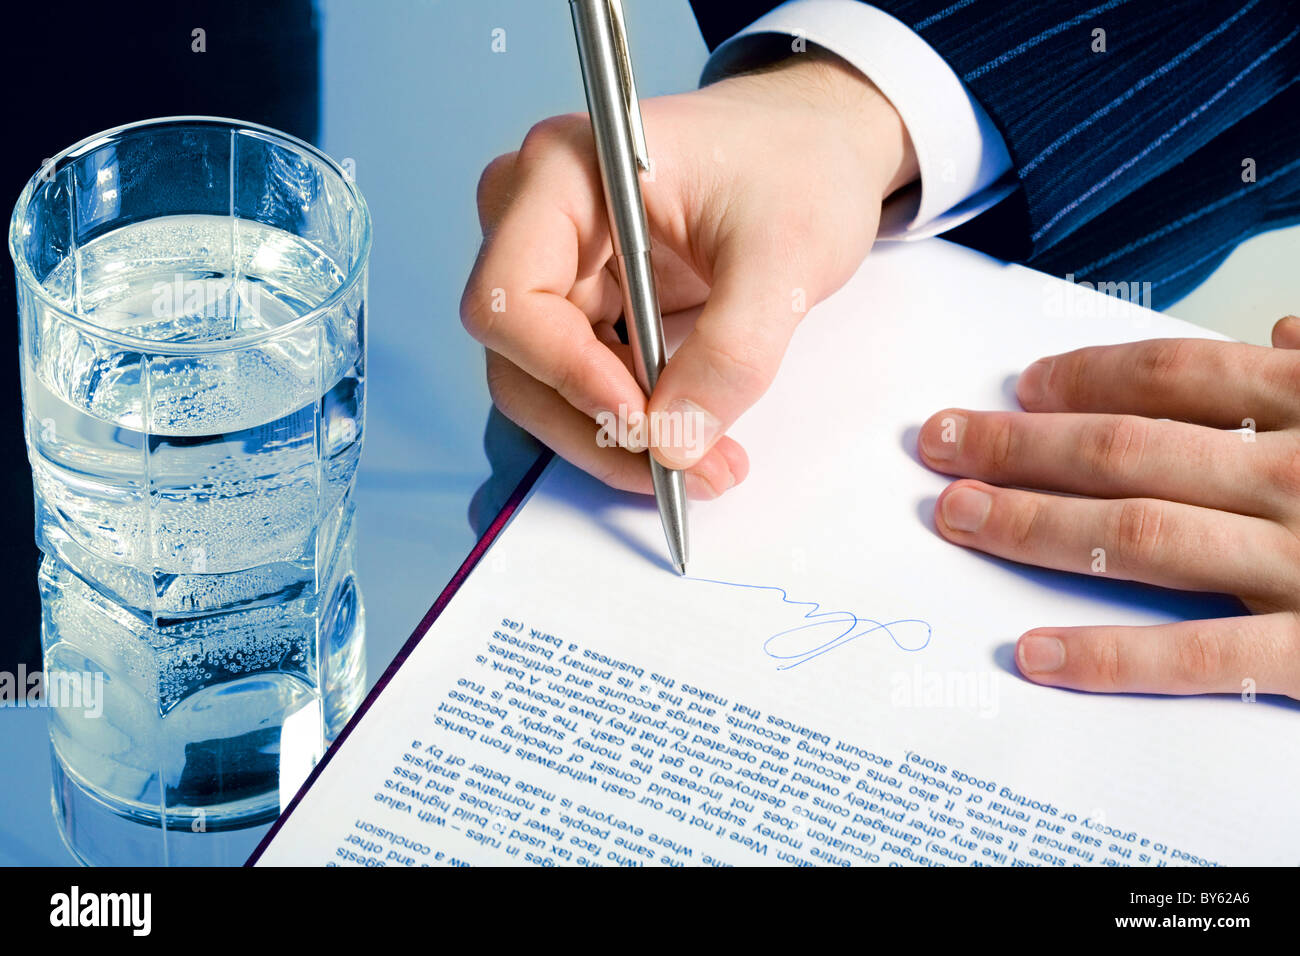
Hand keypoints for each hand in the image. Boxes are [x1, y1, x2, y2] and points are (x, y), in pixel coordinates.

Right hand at [462, 50, 916, 497]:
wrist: (818, 146)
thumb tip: (675, 445)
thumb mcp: (785, 255)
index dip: (565, 371)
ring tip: (706, 466)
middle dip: (598, 425)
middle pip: (518, 356)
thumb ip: (731, 351)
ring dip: (613, 440)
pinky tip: (689, 441)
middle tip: (686, 469)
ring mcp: (558, 264)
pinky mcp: (587, 302)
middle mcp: (539, 217)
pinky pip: (581, 384)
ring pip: (543, 386)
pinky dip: (627, 424)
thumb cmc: (798, 162)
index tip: (641, 418)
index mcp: (564, 172)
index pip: (510, 296)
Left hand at [919, 316, 1299, 700]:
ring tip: (959, 518)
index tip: (1020, 389)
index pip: (1174, 377)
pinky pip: (1199, 653)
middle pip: (1126, 449)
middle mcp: (1297, 475)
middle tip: (940, 445)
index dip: (1085, 378)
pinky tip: (1034, 651)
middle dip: (1019, 446)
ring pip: (1139, 534)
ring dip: (1034, 525)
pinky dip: (1110, 655)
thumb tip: (1282, 333)